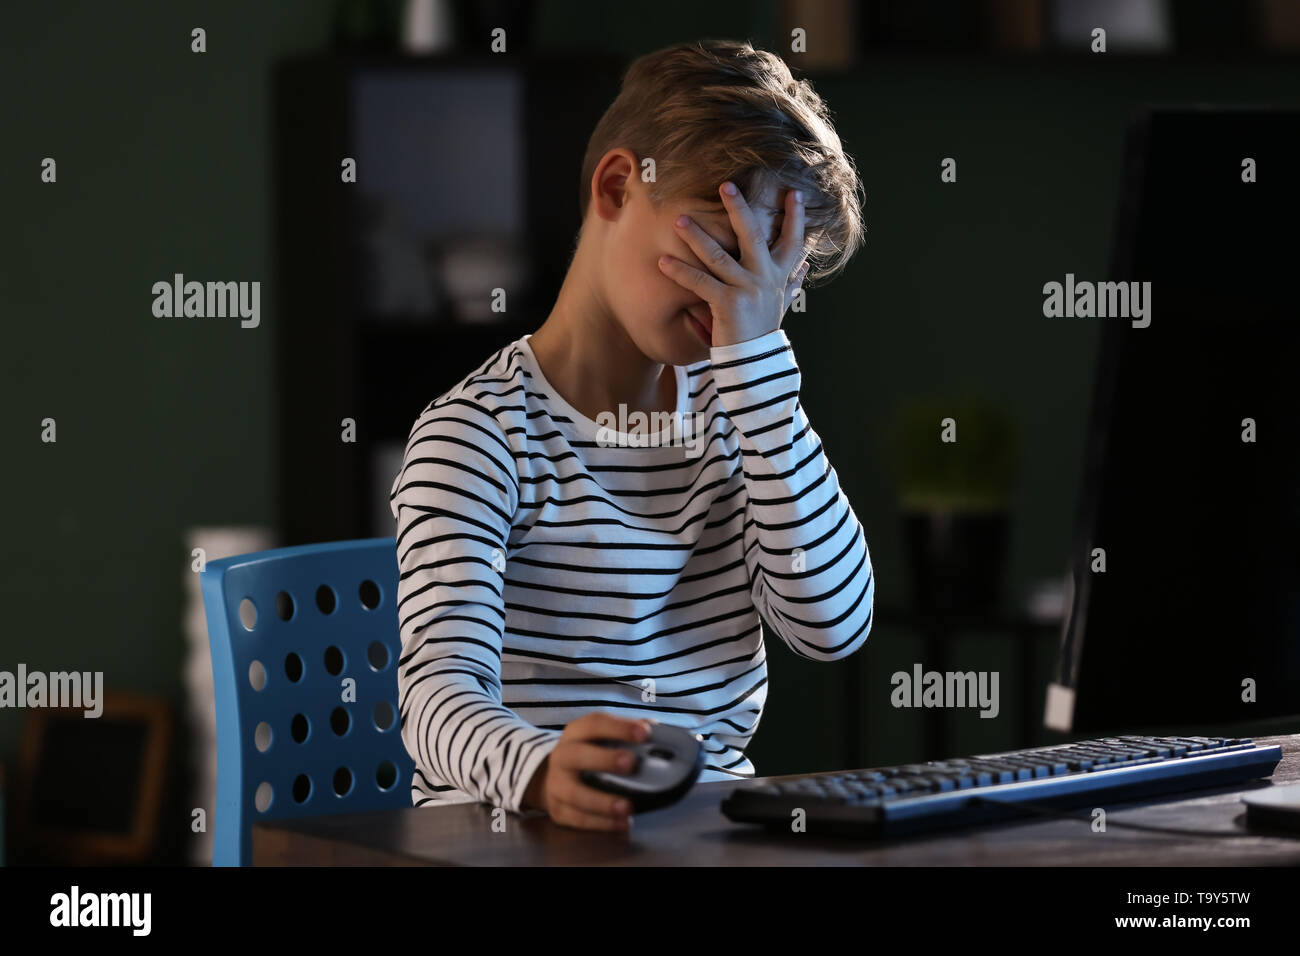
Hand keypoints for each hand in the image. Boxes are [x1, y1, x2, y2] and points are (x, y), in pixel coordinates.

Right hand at [522, 712, 652, 829]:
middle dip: (605, 759)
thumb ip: (626, 734)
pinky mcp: (558, 810)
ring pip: (575, 793)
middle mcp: (562, 756)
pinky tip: (622, 823)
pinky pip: (578, 819)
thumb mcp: (600, 738)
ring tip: (628, 807)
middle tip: (631, 763)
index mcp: (576, 733)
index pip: (595, 724)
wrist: (553, 778)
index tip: (644, 733)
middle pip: (578, 755)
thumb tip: (658, 732)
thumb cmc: (589, 754)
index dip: (619, 727)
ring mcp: (557, 784)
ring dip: (602, 801)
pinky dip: (601, 823)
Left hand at [658, 181, 809, 347]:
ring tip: (678, 220)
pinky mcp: (728, 305)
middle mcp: (765, 279)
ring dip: (697, 236)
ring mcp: (747, 291)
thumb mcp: (781, 303)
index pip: (792, 241)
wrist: (754, 365)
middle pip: (754, 236)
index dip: (795, 218)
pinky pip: (700, 283)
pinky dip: (680, 272)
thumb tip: (806, 265)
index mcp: (779, 276)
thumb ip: (791, 281)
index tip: (795, 192)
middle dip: (739, 209)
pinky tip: (663, 261)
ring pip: (719, 256)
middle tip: (725, 185)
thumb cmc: (762, 330)